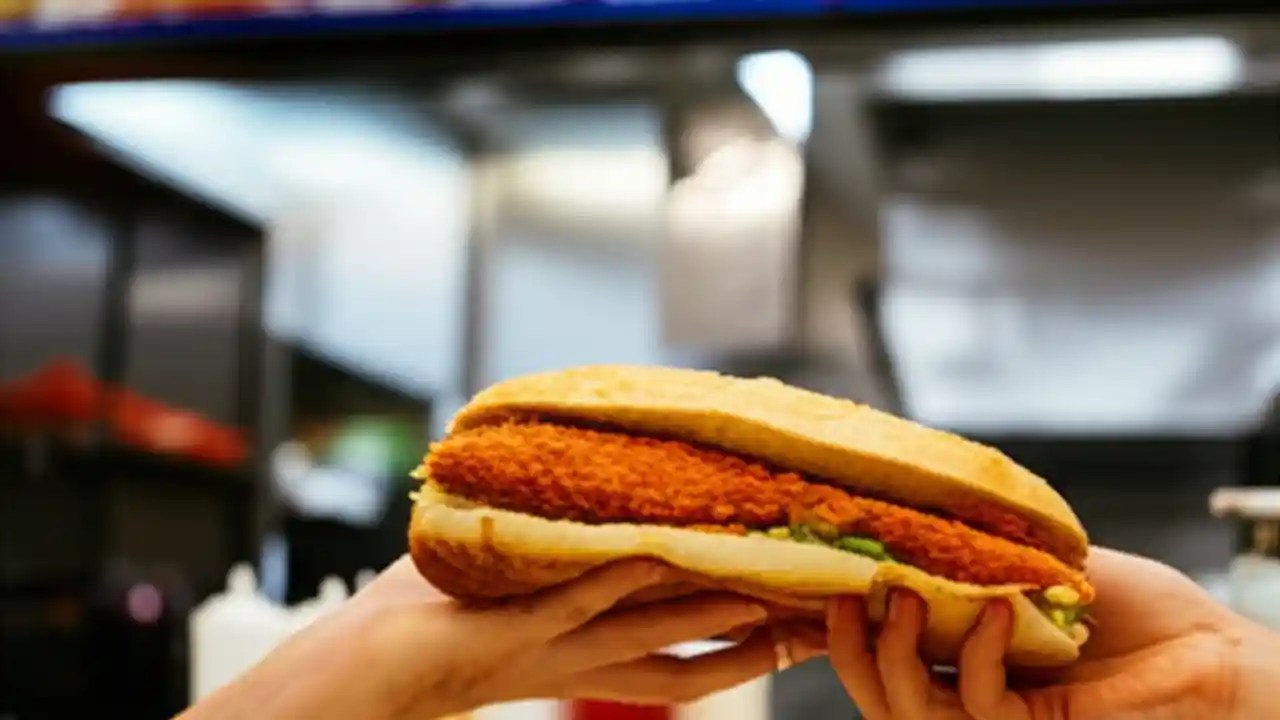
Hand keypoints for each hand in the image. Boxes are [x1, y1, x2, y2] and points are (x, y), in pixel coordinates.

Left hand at [183, 556, 824, 719]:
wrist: (357, 671)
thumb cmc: (424, 620)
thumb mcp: (510, 588)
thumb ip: (554, 556)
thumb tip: (587, 503)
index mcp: (585, 664)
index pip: (682, 668)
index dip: (743, 651)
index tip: (796, 623)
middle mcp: (581, 665)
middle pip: (688, 665)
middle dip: (755, 646)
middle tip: (817, 623)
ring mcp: (551, 648)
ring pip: (650, 633)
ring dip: (710, 612)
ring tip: (770, 597)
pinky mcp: (512, 628)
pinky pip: (578, 602)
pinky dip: (619, 578)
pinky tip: (661, 554)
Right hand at [828, 547, 1279, 719]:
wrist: (1215, 654)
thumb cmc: (1141, 612)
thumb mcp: (1043, 563)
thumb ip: (981, 549)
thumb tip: (914, 506)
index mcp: (963, 658)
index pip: (883, 656)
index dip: (844, 632)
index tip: (824, 582)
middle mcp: (969, 697)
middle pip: (880, 698)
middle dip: (849, 654)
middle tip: (842, 598)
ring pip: (909, 714)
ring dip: (891, 658)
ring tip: (902, 597)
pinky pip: (977, 705)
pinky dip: (976, 656)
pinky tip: (997, 610)